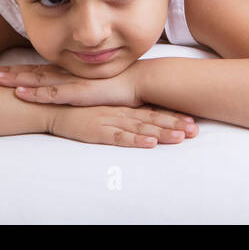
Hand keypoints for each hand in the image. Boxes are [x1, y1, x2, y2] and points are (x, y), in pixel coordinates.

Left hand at [0, 61, 145, 107]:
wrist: (139, 82)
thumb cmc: (119, 86)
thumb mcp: (95, 87)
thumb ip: (81, 88)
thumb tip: (70, 93)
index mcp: (69, 74)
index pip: (38, 71)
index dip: (18, 71)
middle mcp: (66, 75)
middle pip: (32, 73)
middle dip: (8, 73)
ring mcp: (72, 83)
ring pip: (37, 80)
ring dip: (15, 80)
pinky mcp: (79, 93)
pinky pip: (53, 94)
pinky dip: (36, 93)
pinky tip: (21, 94)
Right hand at [48, 105, 198, 147]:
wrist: (53, 105)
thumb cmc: (79, 108)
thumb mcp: (106, 107)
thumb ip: (123, 110)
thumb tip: (141, 115)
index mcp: (124, 106)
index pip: (153, 112)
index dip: (173, 117)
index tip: (192, 121)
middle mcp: (121, 112)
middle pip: (153, 119)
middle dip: (175, 125)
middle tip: (195, 130)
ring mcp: (111, 120)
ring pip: (141, 128)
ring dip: (162, 133)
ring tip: (181, 137)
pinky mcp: (99, 130)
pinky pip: (120, 137)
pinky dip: (136, 140)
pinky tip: (150, 143)